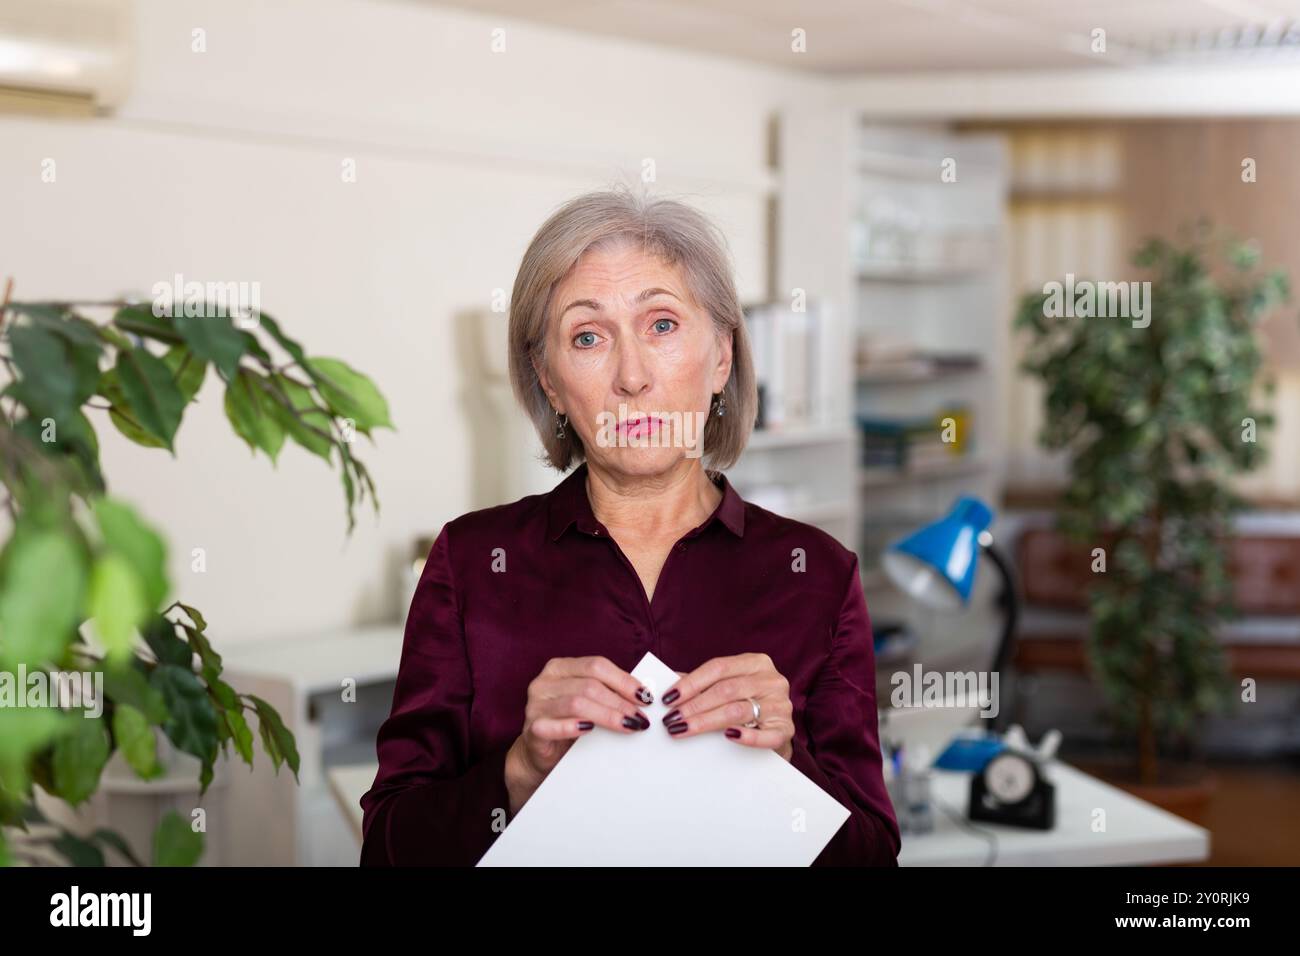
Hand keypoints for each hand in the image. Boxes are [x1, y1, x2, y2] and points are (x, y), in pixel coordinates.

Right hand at [505, 656, 652, 813]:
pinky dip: (574, 727)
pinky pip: (553, 726)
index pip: (596, 666)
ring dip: (607, 716)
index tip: (645, 697)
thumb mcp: (588, 701)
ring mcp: (535, 705)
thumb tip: (642, 695)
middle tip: (640, 718)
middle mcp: (545, 682)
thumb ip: (607, 692)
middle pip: (589, 686)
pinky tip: (591, 730)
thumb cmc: (570, 722)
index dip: (623, 680)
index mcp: (560, 667)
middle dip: (620, 702)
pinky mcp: (532, 729)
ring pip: (576, 704)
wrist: (542, 753)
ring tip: (628, 726)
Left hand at [659, 653, 794, 760]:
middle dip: (694, 705)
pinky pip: (766, 735)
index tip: (668, 697)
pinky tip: (728, 736)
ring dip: (706, 721)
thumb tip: (669, 683)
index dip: (691, 682)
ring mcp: (781, 705)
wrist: (776, 731)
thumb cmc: (747, 704)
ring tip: (684, 729)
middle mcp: (771, 680)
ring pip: (738, 710)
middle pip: (726, 690)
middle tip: (671, 718)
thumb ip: (704, 684)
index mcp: (756, 663)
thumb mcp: (730, 687)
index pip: (718, 667)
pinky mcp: (786, 730)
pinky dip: (746, 736)